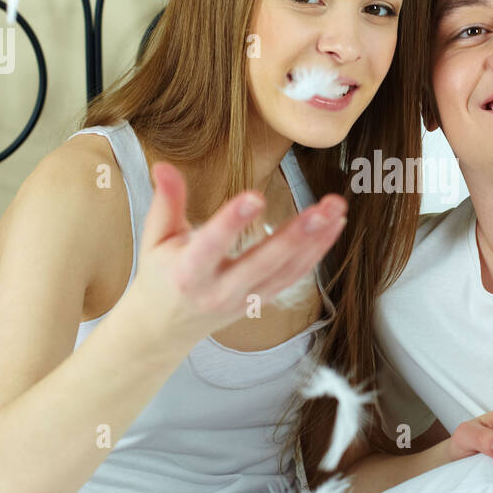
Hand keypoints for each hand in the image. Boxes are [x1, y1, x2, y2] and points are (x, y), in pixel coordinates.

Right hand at [124, 161, 346, 354]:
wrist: (166, 326)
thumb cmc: (160, 275)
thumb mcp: (156, 238)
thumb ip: (165, 201)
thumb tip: (164, 165)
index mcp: (188, 273)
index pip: (211, 245)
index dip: (232, 222)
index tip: (255, 197)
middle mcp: (220, 291)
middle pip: (263, 263)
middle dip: (295, 235)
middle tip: (322, 208)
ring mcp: (246, 299)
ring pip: (287, 271)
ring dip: (316, 240)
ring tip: (336, 209)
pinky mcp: (264, 300)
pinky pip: (295, 276)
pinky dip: (317, 252)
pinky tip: (335, 226)